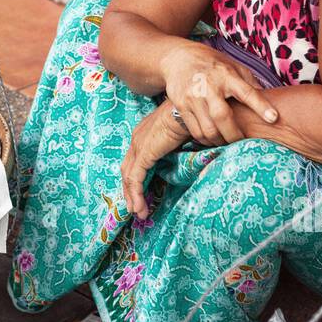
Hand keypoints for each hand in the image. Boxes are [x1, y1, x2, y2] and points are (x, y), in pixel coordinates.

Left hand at [121, 102, 189, 219]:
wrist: (194, 108)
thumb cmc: (194, 120)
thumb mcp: (183, 139)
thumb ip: (180, 151)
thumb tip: (188, 163)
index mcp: (145, 133)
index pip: (135, 160)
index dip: (136, 178)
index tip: (141, 194)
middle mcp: (137, 138)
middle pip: (127, 169)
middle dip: (130, 190)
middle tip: (137, 208)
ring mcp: (139, 144)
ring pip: (129, 176)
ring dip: (133, 196)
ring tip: (139, 213)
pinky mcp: (144, 152)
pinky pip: (135, 178)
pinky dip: (136, 194)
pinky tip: (140, 208)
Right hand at [158, 40, 277, 145]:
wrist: (179, 58)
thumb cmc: (213, 64)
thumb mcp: (233, 66)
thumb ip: (250, 84)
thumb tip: (269, 102)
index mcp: (226, 75)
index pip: (246, 92)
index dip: (261, 106)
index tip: (274, 118)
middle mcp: (208, 86)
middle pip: (222, 117)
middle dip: (235, 136)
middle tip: (242, 141)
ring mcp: (193, 97)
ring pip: (208, 129)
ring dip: (220, 141)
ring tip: (227, 141)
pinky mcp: (181, 106)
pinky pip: (196, 131)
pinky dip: (206, 140)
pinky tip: (213, 137)